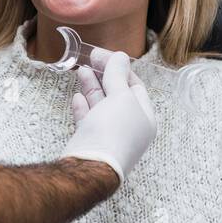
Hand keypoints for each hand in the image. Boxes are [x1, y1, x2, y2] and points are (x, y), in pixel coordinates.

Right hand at [62, 52, 157, 184]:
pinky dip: (83, 106)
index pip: (135, 86)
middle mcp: (129, 128)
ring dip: (92, 86)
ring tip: (81, 69)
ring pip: (101, 105)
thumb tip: (120, 56)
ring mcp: (109, 135)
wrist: (91, 167)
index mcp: (144, 118)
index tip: (103, 54)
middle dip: (104, 74)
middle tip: (90, 57)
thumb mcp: (121, 96)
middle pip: (117, 94)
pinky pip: (88, 119)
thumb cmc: (113, 132)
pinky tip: (77, 96)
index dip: (120, 68)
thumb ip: (118, 74)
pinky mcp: (91, 142)